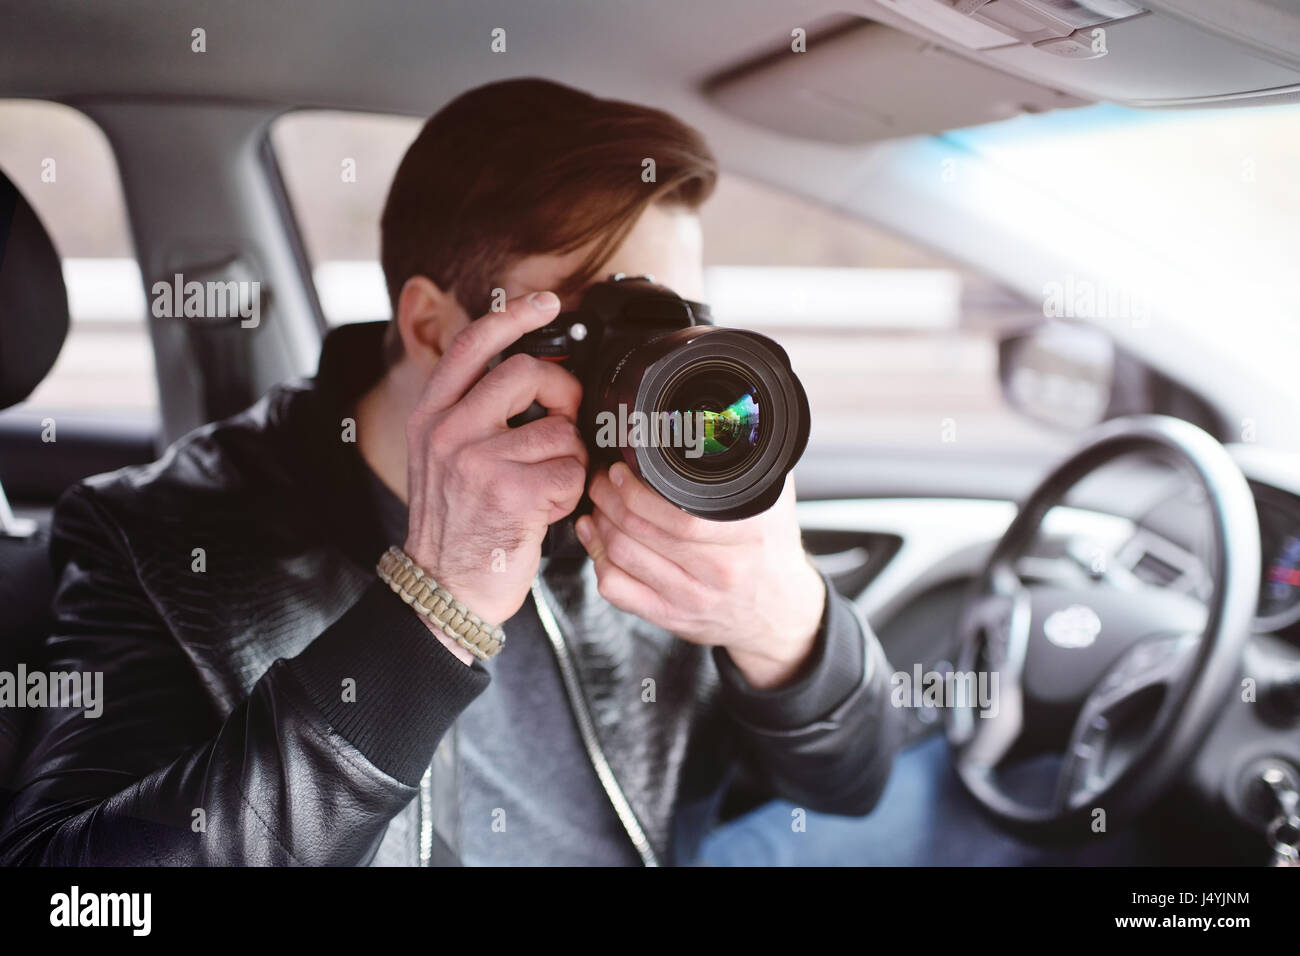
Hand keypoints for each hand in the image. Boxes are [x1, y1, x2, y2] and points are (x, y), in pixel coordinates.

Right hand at [404, 291, 587, 645]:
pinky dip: (570, 494)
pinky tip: (548, 510)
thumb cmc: (456, 527)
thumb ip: (474, 413)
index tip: (546, 303)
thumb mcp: (443, 458)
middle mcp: (446, 431)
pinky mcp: (508, 492)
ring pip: (558, 429)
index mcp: (430, 415)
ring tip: (546, 486)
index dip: (513, 315)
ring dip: (568, 460)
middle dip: (562, 395)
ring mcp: (475, 460)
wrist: (442, 593)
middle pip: (526, 373)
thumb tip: (534, 374)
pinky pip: (568, 471)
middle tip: (564, 424)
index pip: (472, 345)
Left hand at [577, 463, 826, 688]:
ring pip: (622, 556)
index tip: (622, 468)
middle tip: (601, 478)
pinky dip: (597, 558)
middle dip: (608, 498)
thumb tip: (729, 415)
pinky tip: (597, 538)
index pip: (679, 516)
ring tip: (598, 502)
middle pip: (641, 532)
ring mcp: (691, 598)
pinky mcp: (669, 616)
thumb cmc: (771, 549)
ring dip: (600, 522)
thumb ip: (751, 462)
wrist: (779, 611)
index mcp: (746, 538)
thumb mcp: (773, 501)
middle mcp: (718, 571)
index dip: (637, 491)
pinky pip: (617, 588)